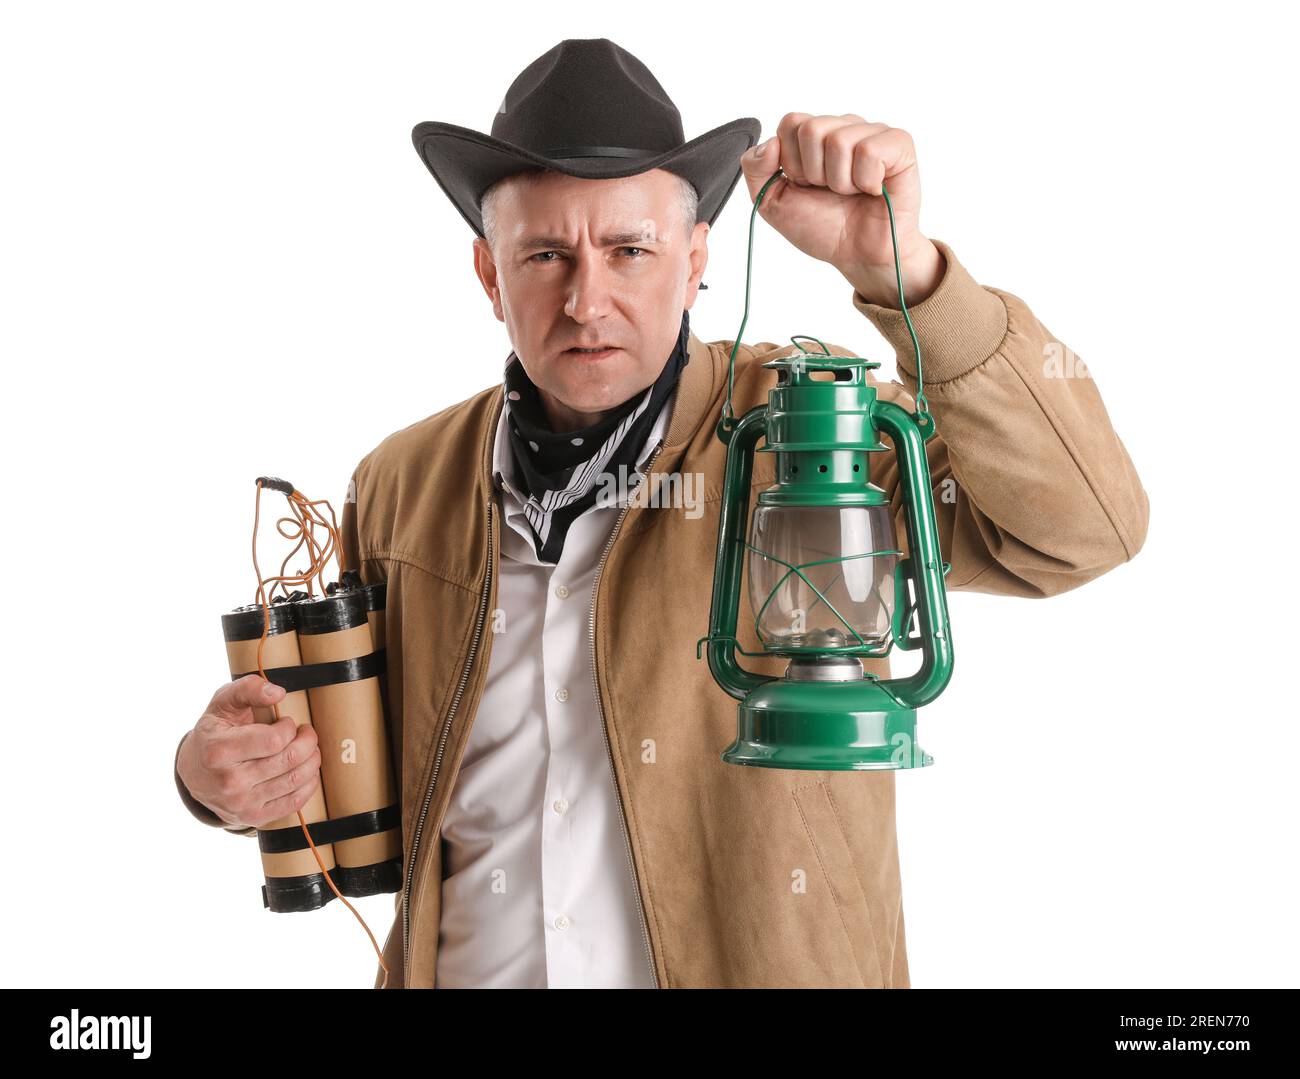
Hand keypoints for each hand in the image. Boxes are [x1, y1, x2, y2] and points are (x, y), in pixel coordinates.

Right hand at [177, 674, 321, 829]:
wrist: (194, 773)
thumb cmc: (214, 732)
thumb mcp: (223, 702)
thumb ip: (249, 689)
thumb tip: (278, 693)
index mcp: (218, 750)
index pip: (275, 740)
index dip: (290, 728)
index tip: (287, 722)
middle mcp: (228, 781)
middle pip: (289, 760)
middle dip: (308, 742)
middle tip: (307, 733)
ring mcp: (241, 803)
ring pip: (296, 780)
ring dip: (313, 760)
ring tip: (309, 749)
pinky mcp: (252, 817)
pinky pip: (294, 802)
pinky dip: (309, 784)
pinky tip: (307, 770)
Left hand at [739, 113, 943, 307]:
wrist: (857, 255)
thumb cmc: (822, 227)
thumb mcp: (773, 202)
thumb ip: (755, 170)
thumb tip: (770, 143)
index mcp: (815, 135)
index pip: (790, 122)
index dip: (792, 162)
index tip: (806, 185)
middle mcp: (844, 126)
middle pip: (811, 128)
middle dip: (813, 173)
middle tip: (830, 192)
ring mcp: (873, 132)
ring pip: (838, 140)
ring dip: (840, 182)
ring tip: (852, 193)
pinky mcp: (899, 145)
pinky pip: (869, 150)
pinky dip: (865, 180)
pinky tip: (873, 190)